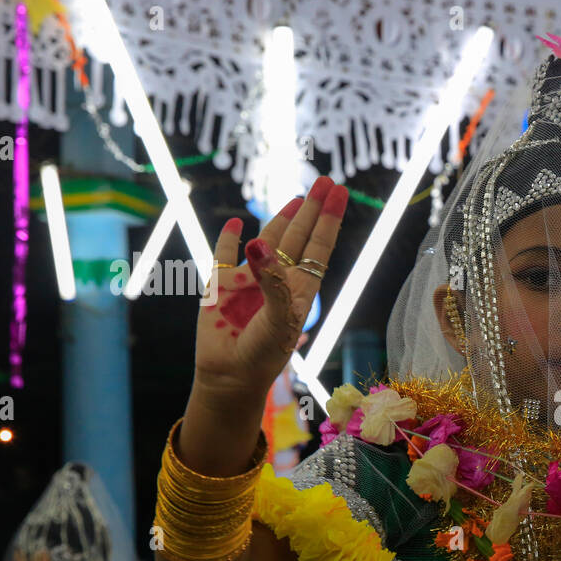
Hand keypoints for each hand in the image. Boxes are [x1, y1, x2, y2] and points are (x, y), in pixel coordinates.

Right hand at [194, 177, 348, 402]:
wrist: (230, 377)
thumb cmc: (263, 354)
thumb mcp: (278, 320)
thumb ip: (273, 282)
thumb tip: (257, 242)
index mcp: (300, 289)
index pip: (318, 246)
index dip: (329, 219)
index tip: (340, 192)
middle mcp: (278, 280)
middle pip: (298, 237)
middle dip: (312, 210)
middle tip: (326, 182)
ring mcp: (250, 281)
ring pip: (266, 242)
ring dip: (280, 220)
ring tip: (297, 199)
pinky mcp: (221, 286)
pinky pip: (223, 256)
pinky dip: (228, 239)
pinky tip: (235, 224)